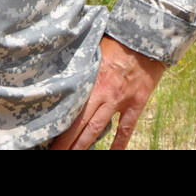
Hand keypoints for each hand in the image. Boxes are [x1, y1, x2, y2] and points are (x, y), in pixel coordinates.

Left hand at [48, 36, 166, 149]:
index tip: (45, 136)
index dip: (58, 125)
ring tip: (71, 157)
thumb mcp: (96, 48)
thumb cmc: (120, 39)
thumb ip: (83, 61)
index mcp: (91, 79)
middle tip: (55, 154)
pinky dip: (119, 144)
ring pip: (97, 129)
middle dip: (66, 143)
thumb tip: (63, 61)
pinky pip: (126, 128)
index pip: (70, 108)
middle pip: (80, 124)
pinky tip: (113, 155)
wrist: (149, 39)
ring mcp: (120, 100)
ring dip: (83, 146)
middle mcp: (103, 93)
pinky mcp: (136, 102)